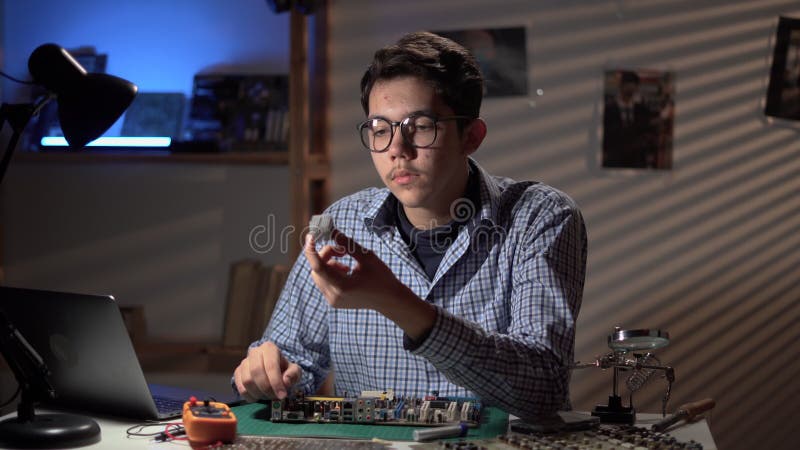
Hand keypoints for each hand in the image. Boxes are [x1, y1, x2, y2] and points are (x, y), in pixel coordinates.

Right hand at [233, 341, 301, 401]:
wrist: (272, 369)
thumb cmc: (284, 369)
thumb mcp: (294, 370)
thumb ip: (293, 374)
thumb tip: (285, 381)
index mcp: (269, 348)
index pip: (270, 365)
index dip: (276, 382)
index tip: (282, 395)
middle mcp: (254, 352)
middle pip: (256, 372)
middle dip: (266, 388)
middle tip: (274, 397)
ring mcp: (244, 362)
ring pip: (247, 381)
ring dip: (258, 393)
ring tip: (267, 396)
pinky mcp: (238, 372)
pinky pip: (240, 388)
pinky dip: (249, 396)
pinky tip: (258, 397)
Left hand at [304, 229, 436, 339]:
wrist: (389, 300)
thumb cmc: (381, 277)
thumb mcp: (367, 257)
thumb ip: (347, 244)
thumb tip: (332, 231)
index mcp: (343, 286)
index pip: (318, 267)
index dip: (312, 250)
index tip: (311, 236)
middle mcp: (334, 296)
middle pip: (317, 269)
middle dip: (326, 255)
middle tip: (342, 250)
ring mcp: (333, 301)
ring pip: (319, 275)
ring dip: (329, 263)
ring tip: (347, 263)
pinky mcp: (334, 301)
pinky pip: (324, 282)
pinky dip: (331, 272)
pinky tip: (346, 271)